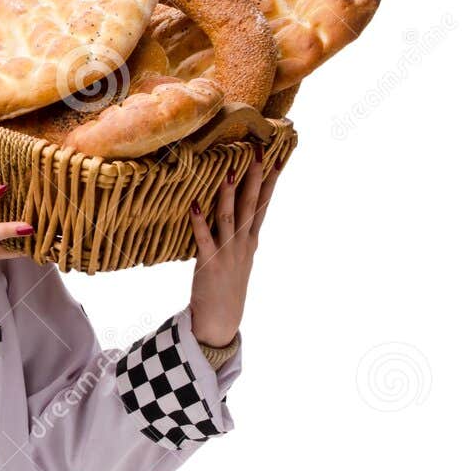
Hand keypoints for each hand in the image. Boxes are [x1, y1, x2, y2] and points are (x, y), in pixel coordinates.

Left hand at [188, 144, 283, 344]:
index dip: (270, 181)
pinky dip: (199, 222)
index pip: (263, 204)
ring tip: (229, 172)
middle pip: (251, 204)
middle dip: (255, 177)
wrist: (221, 319)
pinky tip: (195, 206)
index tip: (276, 157)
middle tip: (258, 152)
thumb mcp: (239, 256)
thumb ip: (239, 234)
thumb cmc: (227, 285)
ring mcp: (228, 252)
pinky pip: (204, 239)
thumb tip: (239, 210)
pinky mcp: (210, 263)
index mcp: (251, 239)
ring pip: (229, 217)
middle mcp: (243, 243)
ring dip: (229, 195)